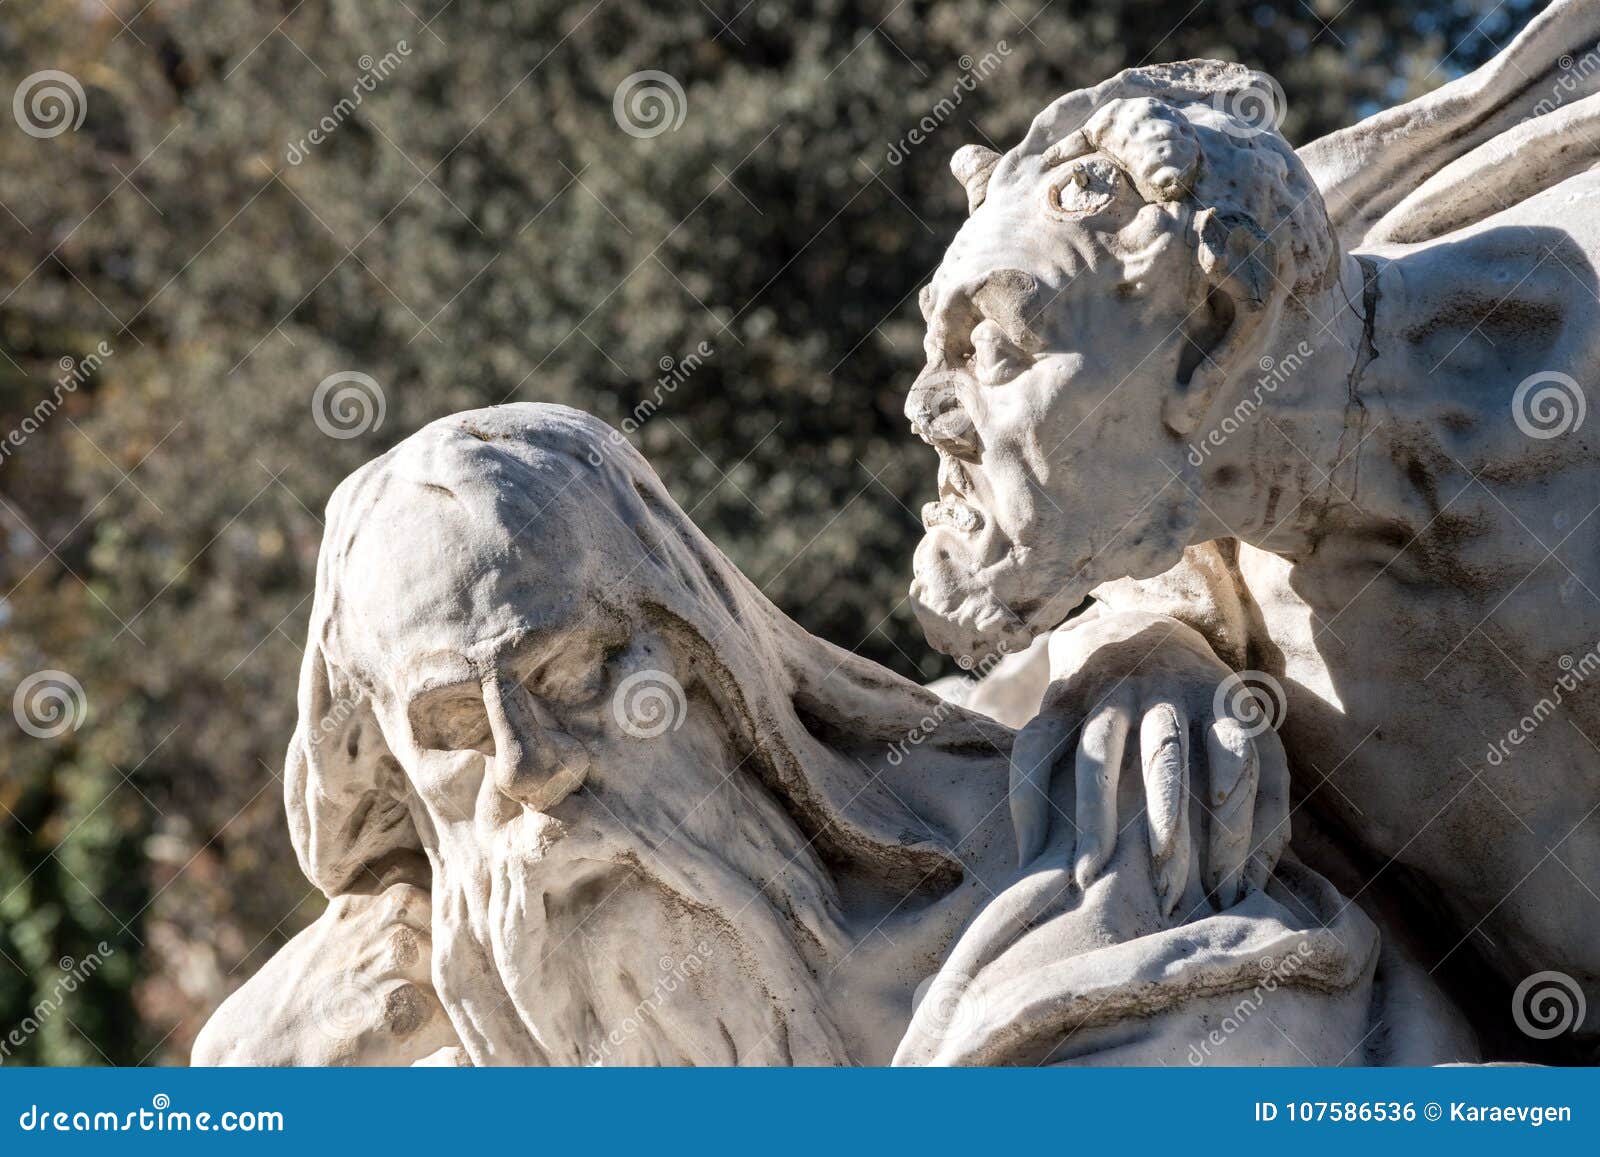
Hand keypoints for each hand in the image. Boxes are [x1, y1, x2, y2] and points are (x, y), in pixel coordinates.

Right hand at [1010, 607, 1289, 913]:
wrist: (1135, 628)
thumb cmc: (1201, 709)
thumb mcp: (1246, 730)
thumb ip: (1266, 794)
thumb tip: (1258, 881)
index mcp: (1219, 698)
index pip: (1237, 758)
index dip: (1236, 822)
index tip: (1231, 887)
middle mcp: (1162, 690)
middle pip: (1165, 757)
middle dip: (1166, 825)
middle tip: (1166, 894)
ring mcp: (1105, 690)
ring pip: (1097, 752)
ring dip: (1093, 814)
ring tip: (1087, 876)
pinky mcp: (1058, 696)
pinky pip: (1036, 746)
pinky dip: (1029, 796)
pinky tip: (1032, 849)